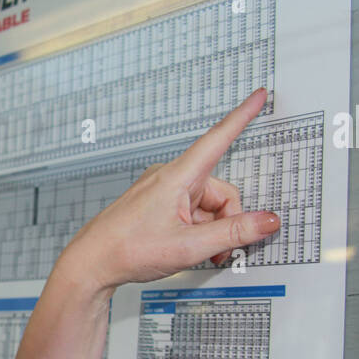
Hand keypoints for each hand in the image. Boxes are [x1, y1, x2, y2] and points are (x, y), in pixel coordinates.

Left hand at [63, 88, 280, 290]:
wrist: (92, 263)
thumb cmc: (127, 249)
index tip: (258, 95)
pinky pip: (193, 213)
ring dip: (213, 230)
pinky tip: (188, 248)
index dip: (242, 116)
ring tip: (199, 254)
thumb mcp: (189, 247)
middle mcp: (171, 179)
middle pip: (221, 191)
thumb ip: (233, 233)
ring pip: (209, 206)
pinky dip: (199, 231)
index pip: (218, 139)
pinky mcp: (159, 205)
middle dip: (227, 221)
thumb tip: (266, 221)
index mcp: (177, 177)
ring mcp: (164, 192)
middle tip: (219, 250)